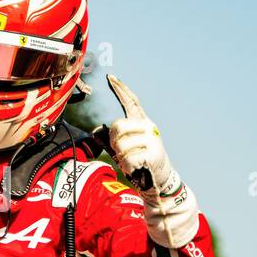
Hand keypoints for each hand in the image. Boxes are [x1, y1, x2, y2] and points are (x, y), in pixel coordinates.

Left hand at [106, 74, 173, 193]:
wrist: (159, 179)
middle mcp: (148, 127)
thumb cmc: (139, 161)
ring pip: (121, 145)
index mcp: (142, 122)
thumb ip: (114, 137)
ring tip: (131, 160)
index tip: (111, 77)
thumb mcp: (126, 146)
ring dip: (121, 157)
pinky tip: (135, 167)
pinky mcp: (153, 154)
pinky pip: (128, 158)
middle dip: (114, 141)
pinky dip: (127, 166)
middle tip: (120, 151)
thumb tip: (98, 131)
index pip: (131, 101)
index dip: (121, 89)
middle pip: (117, 126)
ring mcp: (152, 139)